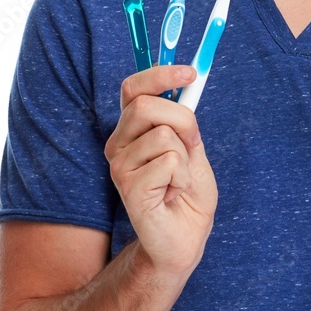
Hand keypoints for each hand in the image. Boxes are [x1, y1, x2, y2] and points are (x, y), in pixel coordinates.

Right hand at [105, 65, 217, 276]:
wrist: (186, 237)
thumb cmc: (187, 191)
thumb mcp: (192, 146)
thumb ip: (184, 117)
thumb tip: (189, 77)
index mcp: (131, 130)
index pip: (133, 88)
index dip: (159, 74)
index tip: (190, 72)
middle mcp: (118, 144)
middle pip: (148, 106)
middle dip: (184, 121)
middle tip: (191, 148)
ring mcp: (119, 166)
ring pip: (165, 135)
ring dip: (186, 158)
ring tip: (177, 181)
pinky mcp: (128, 188)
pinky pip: (170, 162)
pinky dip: (183, 178)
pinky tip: (172, 194)